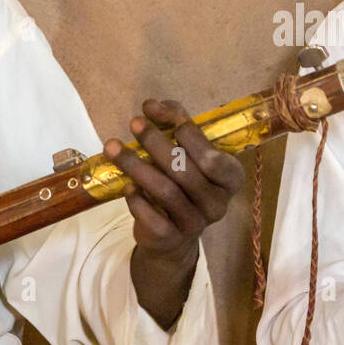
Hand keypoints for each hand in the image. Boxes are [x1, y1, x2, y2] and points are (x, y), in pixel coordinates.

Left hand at [103, 99, 244, 260]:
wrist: (171, 236)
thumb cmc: (180, 183)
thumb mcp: (184, 152)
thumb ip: (173, 123)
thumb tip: (151, 105)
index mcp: (230, 178)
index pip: (211, 154)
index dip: (185, 131)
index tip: (155, 112)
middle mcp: (218, 203)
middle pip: (184, 170)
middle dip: (155, 142)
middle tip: (134, 123)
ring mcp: (196, 223)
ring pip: (165, 191)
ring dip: (136, 166)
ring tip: (113, 148)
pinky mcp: (172, 239)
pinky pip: (152, 217)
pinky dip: (136, 200)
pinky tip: (127, 187)